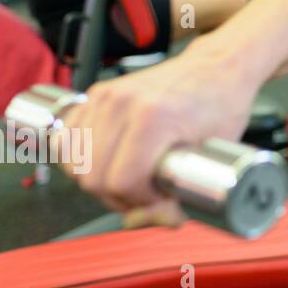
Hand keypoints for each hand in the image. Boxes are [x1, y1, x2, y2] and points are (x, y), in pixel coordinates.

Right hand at [57, 47, 259, 223]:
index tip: (160, 198)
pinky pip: (68, 141)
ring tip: (129, 179)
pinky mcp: (96, 94)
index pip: (121, 182)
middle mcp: (123, 104)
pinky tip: (108, 163)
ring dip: (98, 181)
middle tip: (145, 194)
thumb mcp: (213, 153)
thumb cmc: (220, 104)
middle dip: (118, 197)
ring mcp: (105, 97)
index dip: (140, 201)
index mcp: (154, 117)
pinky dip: (81, 160)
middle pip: (92, 177)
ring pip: (75, 163)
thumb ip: (185, 193)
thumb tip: (160, 221)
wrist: (215, 66)